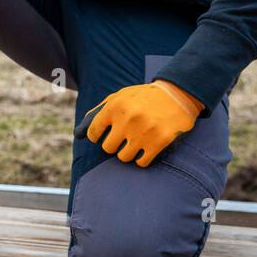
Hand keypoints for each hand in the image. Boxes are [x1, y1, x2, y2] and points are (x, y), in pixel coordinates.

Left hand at [75, 80, 202, 167]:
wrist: (178, 94)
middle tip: (125, 137)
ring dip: (128, 152)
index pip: (93, 133)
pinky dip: (142, 158)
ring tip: (137, 141)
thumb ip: (97, 114)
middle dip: (115, 144)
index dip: (98, 136)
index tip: (107, 133)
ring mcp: (144, 131)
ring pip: (123, 157)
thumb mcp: (119, 97)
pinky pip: (141, 162)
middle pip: (108, 148)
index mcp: (115, 106)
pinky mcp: (159, 141)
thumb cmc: (143, 98)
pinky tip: (147, 147)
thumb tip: (78, 135)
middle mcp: (128, 119)